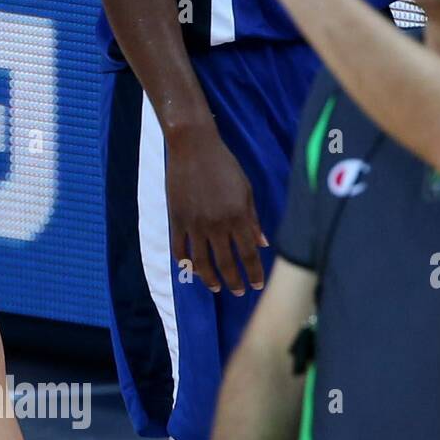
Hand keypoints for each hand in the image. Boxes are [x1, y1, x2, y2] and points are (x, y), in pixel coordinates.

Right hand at [167, 124, 265, 295]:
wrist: (193, 147)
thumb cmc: (224, 165)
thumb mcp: (246, 190)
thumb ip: (253, 219)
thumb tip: (263, 244)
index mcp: (238, 216)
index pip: (248, 253)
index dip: (254, 273)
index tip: (256, 285)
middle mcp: (217, 224)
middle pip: (226, 263)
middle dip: (234, 282)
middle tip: (238, 292)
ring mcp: (194, 224)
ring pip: (201, 262)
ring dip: (210, 279)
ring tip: (215, 288)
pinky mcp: (177, 220)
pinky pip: (180, 250)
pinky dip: (186, 263)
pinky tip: (193, 270)